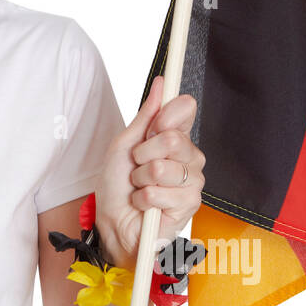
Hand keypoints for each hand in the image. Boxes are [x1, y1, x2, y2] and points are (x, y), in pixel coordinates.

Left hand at [95, 75, 205, 267]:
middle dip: (143, 154)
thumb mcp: (124, 145)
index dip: (164, 116)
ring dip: (140, 180)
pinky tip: (145, 205)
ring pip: (162, 167)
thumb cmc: (118, 186)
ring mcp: (193, 180)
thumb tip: (162, 83)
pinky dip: (143, 199)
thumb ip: (145, 116)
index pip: (185, 108)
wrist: (113, 222)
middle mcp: (189, 156)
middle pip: (173, 138)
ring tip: (140, 189)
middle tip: (137, 168)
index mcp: (175, 138)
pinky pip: (159, 192)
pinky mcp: (190, 204)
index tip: (151, 129)